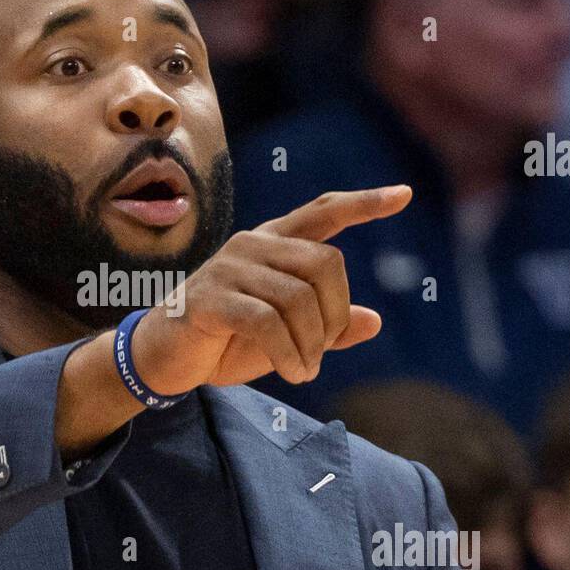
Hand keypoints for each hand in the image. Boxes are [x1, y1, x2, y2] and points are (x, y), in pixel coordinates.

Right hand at [132, 186, 411, 393]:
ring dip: (311, 344)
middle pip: (325, 263)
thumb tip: (374, 320)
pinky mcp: (210, 298)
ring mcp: (229, 268)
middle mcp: (253, 245)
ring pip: (298, 298)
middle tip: (323, 351)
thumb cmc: (226, 341)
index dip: (364, 204)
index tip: (404, 196)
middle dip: (335, 313)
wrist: (165, 359)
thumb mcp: (287, 337)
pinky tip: (293, 373)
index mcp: (272, 244)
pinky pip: (268, 322)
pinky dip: (289, 354)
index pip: (323, 211)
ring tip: (303, 369)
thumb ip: (327, 327)